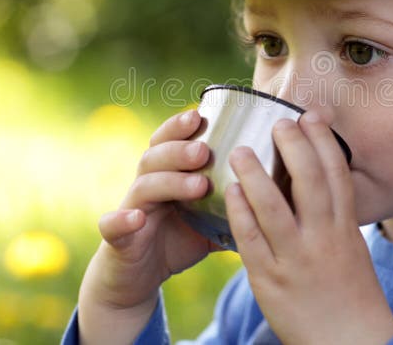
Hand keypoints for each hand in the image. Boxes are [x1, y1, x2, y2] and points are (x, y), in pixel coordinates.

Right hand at [78, 109, 219, 343]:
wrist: (137, 278)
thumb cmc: (178, 240)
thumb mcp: (211, 219)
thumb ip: (235, 203)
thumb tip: (279, 191)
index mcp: (169, 174)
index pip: (170, 141)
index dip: (180, 125)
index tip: (200, 115)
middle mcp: (147, 185)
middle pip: (156, 155)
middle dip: (179, 149)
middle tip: (204, 150)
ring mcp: (131, 209)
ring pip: (143, 185)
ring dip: (169, 181)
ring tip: (197, 184)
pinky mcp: (118, 238)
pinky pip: (113, 226)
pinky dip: (122, 219)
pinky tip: (138, 218)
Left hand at [225, 111, 392, 344]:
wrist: (348, 343)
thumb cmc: (348, 294)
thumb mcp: (350, 250)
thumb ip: (332, 217)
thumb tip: (316, 179)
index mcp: (346, 230)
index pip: (338, 176)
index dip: (325, 142)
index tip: (313, 115)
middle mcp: (324, 240)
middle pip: (311, 183)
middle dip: (296, 147)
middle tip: (279, 121)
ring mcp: (296, 260)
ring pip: (275, 208)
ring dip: (256, 175)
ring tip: (239, 150)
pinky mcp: (270, 280)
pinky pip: (252, 240)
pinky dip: (240, 212)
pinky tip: (229, 192)